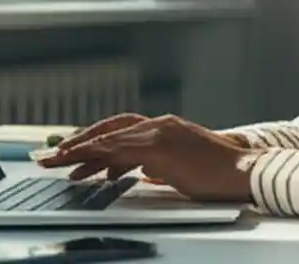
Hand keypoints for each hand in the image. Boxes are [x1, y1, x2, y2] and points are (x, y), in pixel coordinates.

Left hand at [38, 114, 254, 202]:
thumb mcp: (184, 167)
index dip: (96, 140)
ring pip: (109, 139)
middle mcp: (160, 125)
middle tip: (53, 155)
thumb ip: (162, 166)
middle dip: (79, 142)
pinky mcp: (161, 148)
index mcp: (165, 128)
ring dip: (80, 150)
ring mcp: (160, 134)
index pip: (122, 130)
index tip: (74, 152)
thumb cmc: (220, 174)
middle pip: (110, 130)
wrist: (245, 171)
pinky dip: (96, 155)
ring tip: (57, 162)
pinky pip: (120, 150)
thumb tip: (144, 173)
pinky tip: (81, 162)